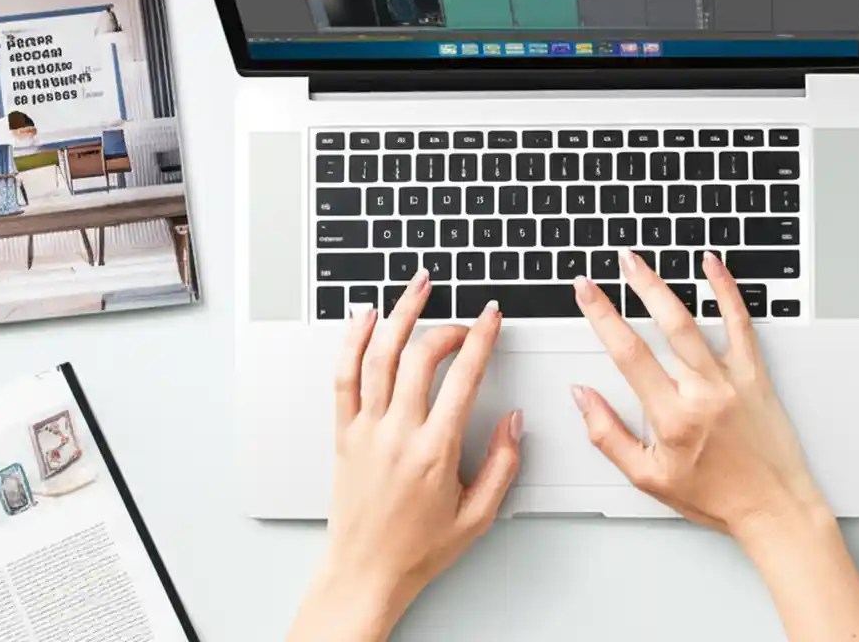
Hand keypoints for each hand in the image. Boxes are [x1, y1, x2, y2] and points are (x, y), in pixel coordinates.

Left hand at [289, 271, 521, 641]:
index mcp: (434, 451)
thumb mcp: (478, 515)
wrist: (365, 571)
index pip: (463, 378)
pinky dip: (352, 341)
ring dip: (399, 314)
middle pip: (420, 357)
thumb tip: (514, 422)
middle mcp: (397, 433)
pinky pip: (344, 376)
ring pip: (379, 355)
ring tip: (417, 287)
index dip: (481, 339)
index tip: (491, 319)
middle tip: (464, 321)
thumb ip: (502, 465)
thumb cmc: (418, 548)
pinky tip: (364, 318)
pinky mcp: (343, 433)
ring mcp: (366, 429)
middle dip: (446, 327)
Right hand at [572, 252, 858, 640]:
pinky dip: (728, 291)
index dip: (602, 317)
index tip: (586, 293)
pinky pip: (741, 324)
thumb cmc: (715, 497)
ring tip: (645, 263)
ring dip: (666, 287)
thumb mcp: (647, 477)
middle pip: (662, 327)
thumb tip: (583, 395)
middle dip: (635, 288)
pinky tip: (714, 266)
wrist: (774, 508)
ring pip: (694, 322)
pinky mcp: (755, 375)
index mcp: (671, 418)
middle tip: (618, 263)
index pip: (627, 355)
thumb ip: (607, 434)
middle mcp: (702, 393)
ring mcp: (731, 381)